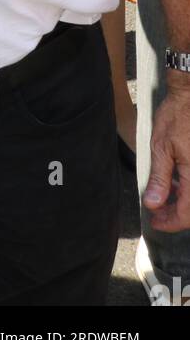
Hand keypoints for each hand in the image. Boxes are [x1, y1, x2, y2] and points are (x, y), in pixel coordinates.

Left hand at [143, 87, 189, 230]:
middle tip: (157, 211)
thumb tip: (153, 204)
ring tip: (165, 195)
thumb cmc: (177, 116)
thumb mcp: (161, 147)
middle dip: (177, 215)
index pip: (187, 214)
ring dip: (184, 202)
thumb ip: (159, 179)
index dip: (170, 223)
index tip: (155, 222)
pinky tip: (178, 182)